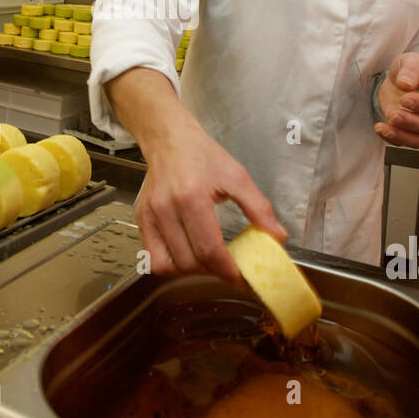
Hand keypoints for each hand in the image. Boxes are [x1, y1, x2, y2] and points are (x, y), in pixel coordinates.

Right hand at [135, 118, 287, 283]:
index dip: (227, 270)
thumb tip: (277, 237)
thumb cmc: (203, 155)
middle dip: (212, 272)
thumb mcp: (237, 176)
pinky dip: (171, 265)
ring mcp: (150, 215)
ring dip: (190, 272)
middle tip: (228, 269)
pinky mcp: (141, 219)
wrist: (169, 139)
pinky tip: (187, 255)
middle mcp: (166, 208)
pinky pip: (152, 257)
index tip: (241, 278)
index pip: (208, 249)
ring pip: (168, 265)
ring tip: (207, 263)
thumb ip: (259, 208)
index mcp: (191, 196)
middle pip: (189, 261)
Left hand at [373, 52, 418, 147]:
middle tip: (394, 114)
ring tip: (384, 128)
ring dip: (401, 136)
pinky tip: (380, 128)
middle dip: (410, 122)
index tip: (405, 99)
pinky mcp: (407, 130)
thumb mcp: (412, 61)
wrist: (403, 79)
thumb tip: (405, 84)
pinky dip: (391, 139)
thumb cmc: (412, 70)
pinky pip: (404, 142)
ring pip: (418, 140)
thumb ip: (411, 69)